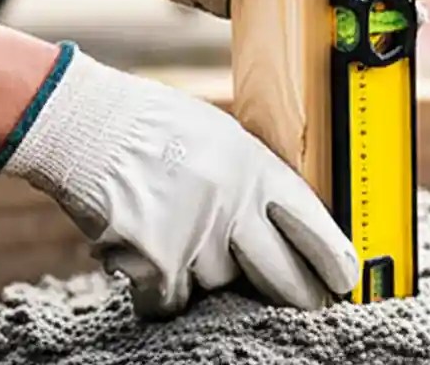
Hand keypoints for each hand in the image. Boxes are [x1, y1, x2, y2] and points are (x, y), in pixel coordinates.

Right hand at [0, 43, 358, 316]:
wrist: (83, 125)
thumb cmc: (149, 126)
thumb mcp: (219, 138)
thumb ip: (251, 179)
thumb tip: (280, 222)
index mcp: (253, 166)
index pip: (310, 223)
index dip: (332, 258)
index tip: (347, 281)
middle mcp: (232, 202)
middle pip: (280, 274)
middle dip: (296, 296)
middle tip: (305, 305)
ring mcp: (195, 235)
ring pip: (218, 285)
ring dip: (202, 274)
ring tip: (175, 232)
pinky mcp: (157, 263)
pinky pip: (172, 300)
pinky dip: (159, 290)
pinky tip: (146, 253)